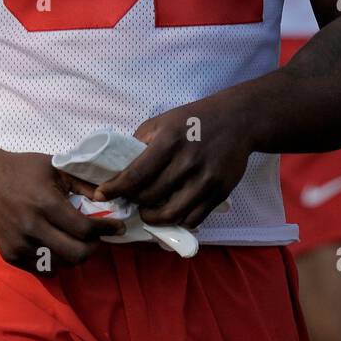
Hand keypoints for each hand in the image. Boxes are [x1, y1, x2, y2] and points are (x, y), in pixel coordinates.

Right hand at [0, 135, 124, 271]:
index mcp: (46, 203)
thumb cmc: (22, 169)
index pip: (85, 229)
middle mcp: (32, 227)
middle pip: (76, 254)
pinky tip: (56, 246)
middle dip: (93, 247)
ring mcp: (19, 244)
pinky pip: (41, 268)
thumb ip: (82, 183)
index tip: (117, 227)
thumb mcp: (54, 167)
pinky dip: (54, 261)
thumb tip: (108, 197)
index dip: (106, 230)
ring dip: (74, 255)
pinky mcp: (9, 254)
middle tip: (96, 238)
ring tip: (76, 241)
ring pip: (60, 264)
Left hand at [94, 99, 256, 229]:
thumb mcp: (162, 122)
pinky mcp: (220, 192)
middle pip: (150, 197)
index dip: (115, 189)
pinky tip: (170, 213)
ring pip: (171, 214)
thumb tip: (116, 168)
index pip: (135, 175)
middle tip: (128, 201)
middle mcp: (188, 161)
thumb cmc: (193, 119)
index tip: (102, 195)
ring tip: (147, 212)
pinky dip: (177, 221)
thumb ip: (139, 143)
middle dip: (133, 203)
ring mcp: (206, 179)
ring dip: (152, 218)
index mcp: (169, 141)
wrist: (237, 120)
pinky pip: (193, 218)